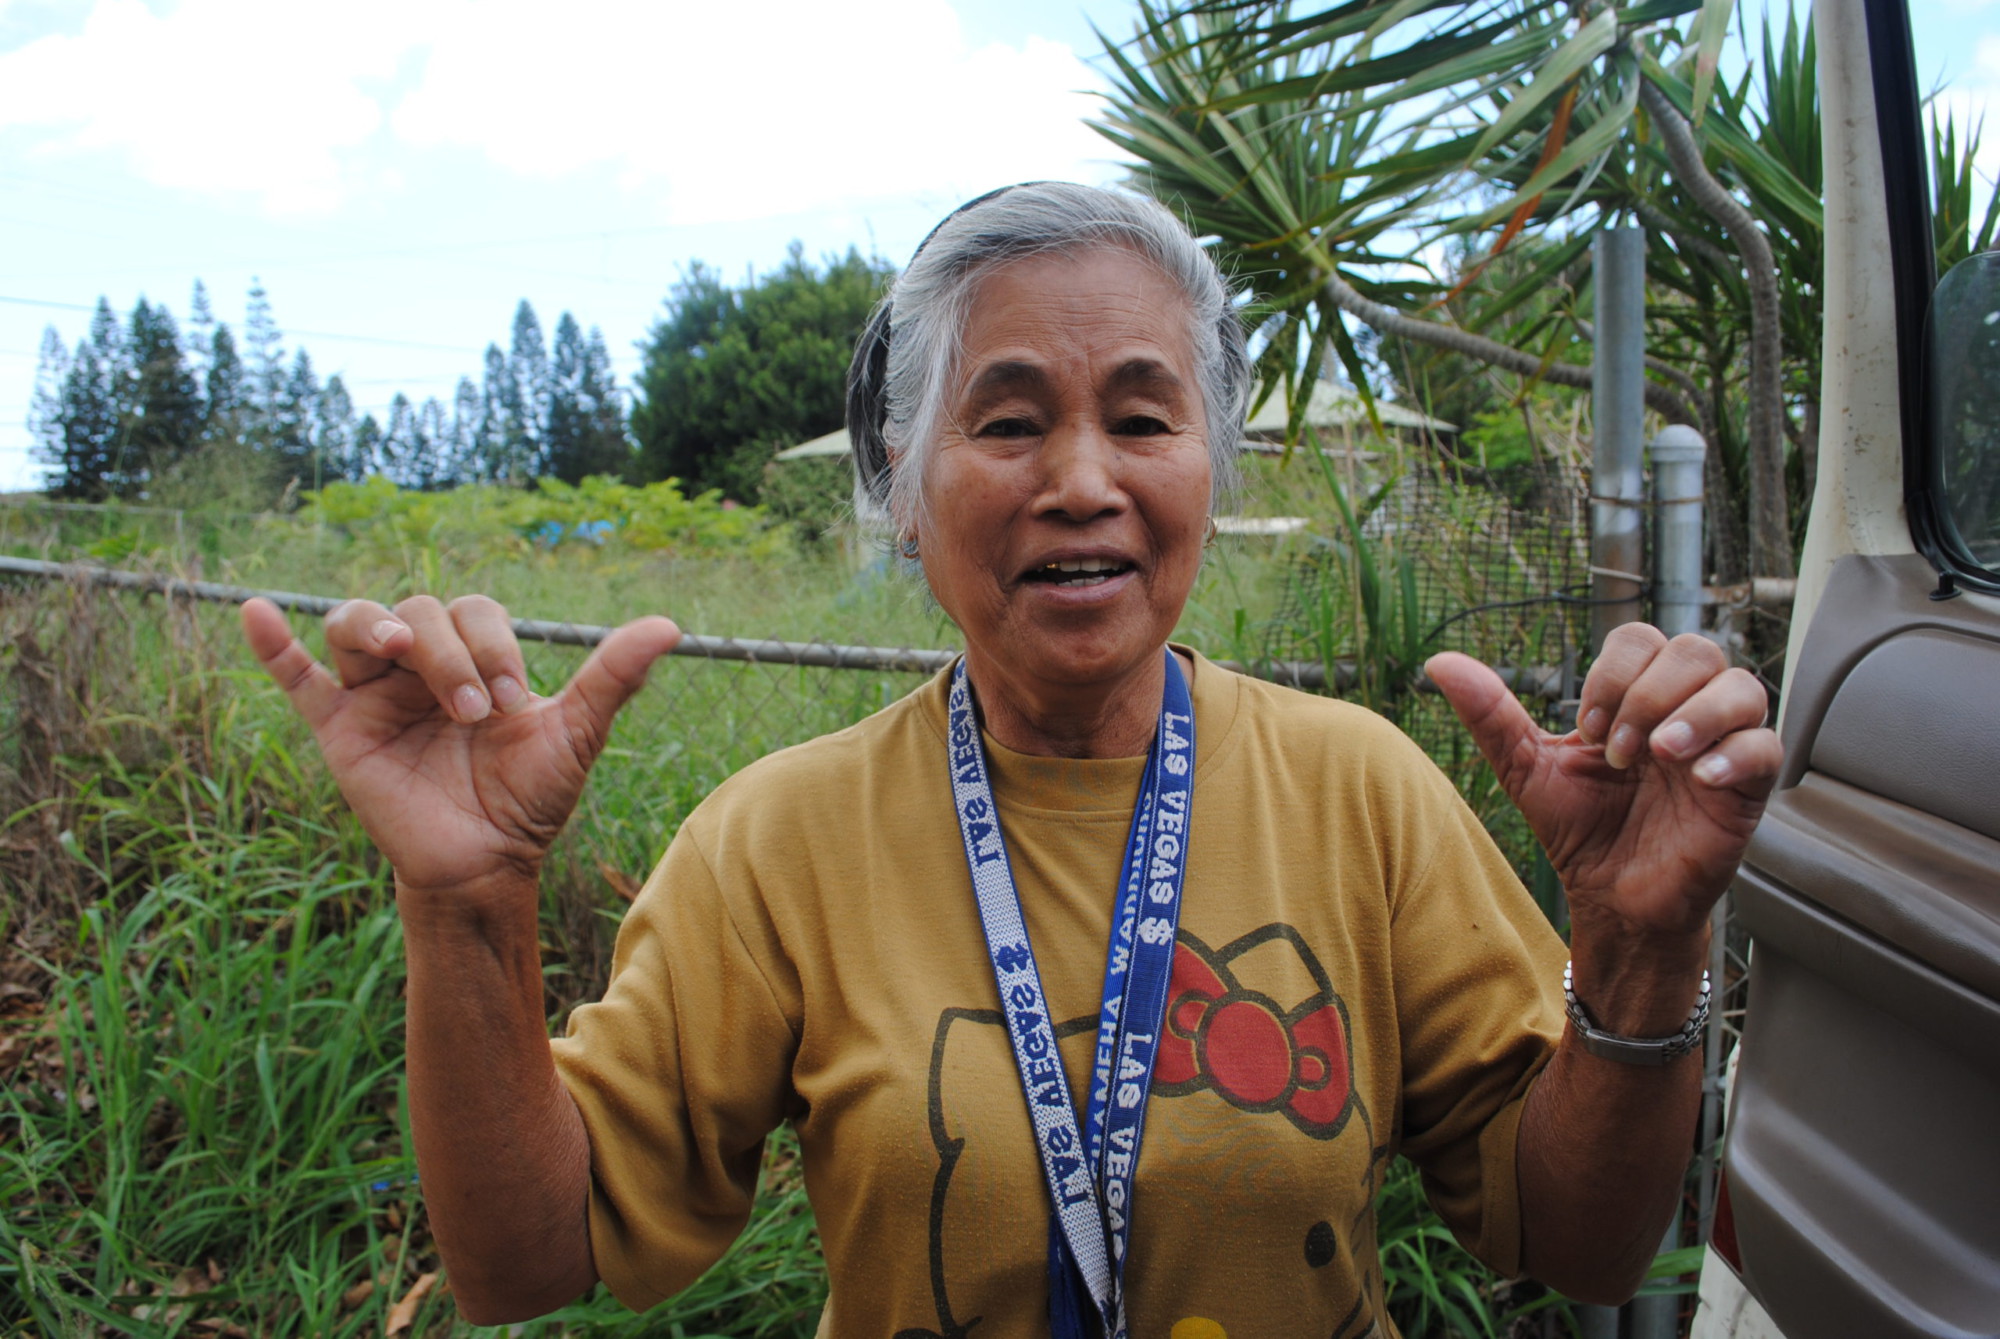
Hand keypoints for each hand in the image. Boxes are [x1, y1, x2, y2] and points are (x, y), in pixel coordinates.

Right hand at [241, 594, 680, 896]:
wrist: (487, 865)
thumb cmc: (530, 799)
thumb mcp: (575, 733)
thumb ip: (613, 677)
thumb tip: (669, 625)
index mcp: (475, 659)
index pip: (473, 612)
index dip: (491, 643)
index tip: (513, 701)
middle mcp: (422, 668)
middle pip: (417, 612)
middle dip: (449, 652)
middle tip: (475, 712)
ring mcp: (374, 694)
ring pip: (357, 626)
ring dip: (375, 629)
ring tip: (399, 654)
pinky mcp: (338, 730)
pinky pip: (295, 677)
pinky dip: (272, 644)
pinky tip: (251, 611)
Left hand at [1427, 625, 1781, 942]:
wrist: (1611, 899)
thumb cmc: (1580, 830)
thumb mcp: (1527, 768)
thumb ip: (1491, 714)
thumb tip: (1440, 663)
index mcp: (1635, 698)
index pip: (1640, 638)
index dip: (1613, 673)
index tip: (1586, 727)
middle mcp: (1684, 711)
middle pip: (1695, 651)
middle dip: (1648, 693)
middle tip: (1618, 750)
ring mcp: (1719, 747)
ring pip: (1742, 686)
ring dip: (1694, 714)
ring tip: (1658, 757)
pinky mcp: (1747, 788)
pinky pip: (1768, 746)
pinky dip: (1734, 753)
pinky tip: (1697, 779)